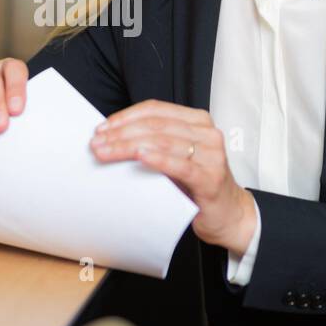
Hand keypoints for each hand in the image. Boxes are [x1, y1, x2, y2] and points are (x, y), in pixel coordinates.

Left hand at [89, 99, 256, 253]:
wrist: (228, 216)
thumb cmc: (197, 186)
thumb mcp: (175, 158)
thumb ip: (154, 144)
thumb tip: (111, 138)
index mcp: (197, 121)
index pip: (156, 110)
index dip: (125, 116)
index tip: (102, 128)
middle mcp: (207, 133)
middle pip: (156, 126)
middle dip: (121, 133)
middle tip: (97, 143)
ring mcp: (212, 155)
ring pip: (163, 142)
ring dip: (129, 146)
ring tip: (106, 152)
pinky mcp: (211, 178)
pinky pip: (180, 164)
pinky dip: (158, 159)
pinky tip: (140, 157)